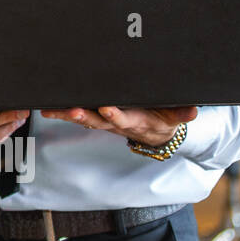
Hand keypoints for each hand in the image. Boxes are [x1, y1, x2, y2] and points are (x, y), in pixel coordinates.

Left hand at [40, 105, 196, 146]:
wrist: (153, 132)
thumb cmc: (162, 118)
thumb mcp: (175, 117)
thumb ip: (182, 113)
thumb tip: (193, 111)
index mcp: (135, 120)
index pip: (123, 119)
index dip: (114, 115)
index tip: (106, 109)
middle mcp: (114, 122)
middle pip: (97, 120)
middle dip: (84, 115)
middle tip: (71, 109)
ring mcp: (103, 121)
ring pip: (82, 117)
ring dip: (66, 114)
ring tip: (50, 110)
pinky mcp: (94, 116)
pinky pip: (75, 115)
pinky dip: (60, 112)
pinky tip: (46, 108)